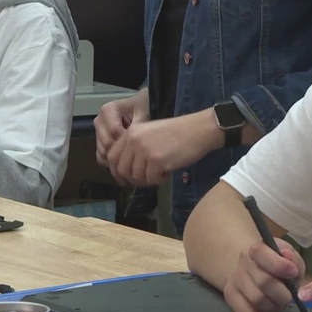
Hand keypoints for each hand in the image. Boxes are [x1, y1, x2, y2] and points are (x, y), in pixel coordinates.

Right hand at [94, 91, 148, 167]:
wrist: (137, 108)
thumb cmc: (140, 109)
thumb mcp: (142, 113)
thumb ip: (137, 125)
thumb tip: (134, 140)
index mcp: (107, 110)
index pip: (114, 131)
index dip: (127, 139)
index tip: (138, 141)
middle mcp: (99, 120)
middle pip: (107, 143)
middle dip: (122, 149)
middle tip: (136, 149)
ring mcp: (97, 132)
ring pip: (103, 152)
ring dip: (118, 155)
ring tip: (131, 151)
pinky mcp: (98, 143)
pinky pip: (101, 157)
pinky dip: (112, 160)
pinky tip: (124, 156)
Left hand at [103, 109, 218, 186]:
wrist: (199, 129)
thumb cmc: (178, 132)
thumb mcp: (150, 133)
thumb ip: (135, 147)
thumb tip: (126, 170)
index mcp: (131, 133)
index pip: (112, 156)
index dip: (116, 171)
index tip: (124, 179)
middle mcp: (134, 140)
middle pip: (122, 169)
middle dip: (131, 179)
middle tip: (145, 181)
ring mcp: (145, 151)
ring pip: (137, 177)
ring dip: (148, 180)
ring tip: (161, 173)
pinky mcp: (157, 161)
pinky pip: (151, 179)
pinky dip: (159, 180)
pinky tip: (168, 172)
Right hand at [222, 237, 306, 311]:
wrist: (250, 266)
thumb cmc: (275, 262)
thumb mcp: (288, 256)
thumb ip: (293, 259)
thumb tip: (289, 260)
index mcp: (257, 249)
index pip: (261, 253)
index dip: (280, 265)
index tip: (293, 272)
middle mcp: (243, 263)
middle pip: (264, 281)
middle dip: (283, 294)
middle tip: (289, 297)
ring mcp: (235, 280)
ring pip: (257, 300)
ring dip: (274, 306)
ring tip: (279, 303)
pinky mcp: (230, 296)